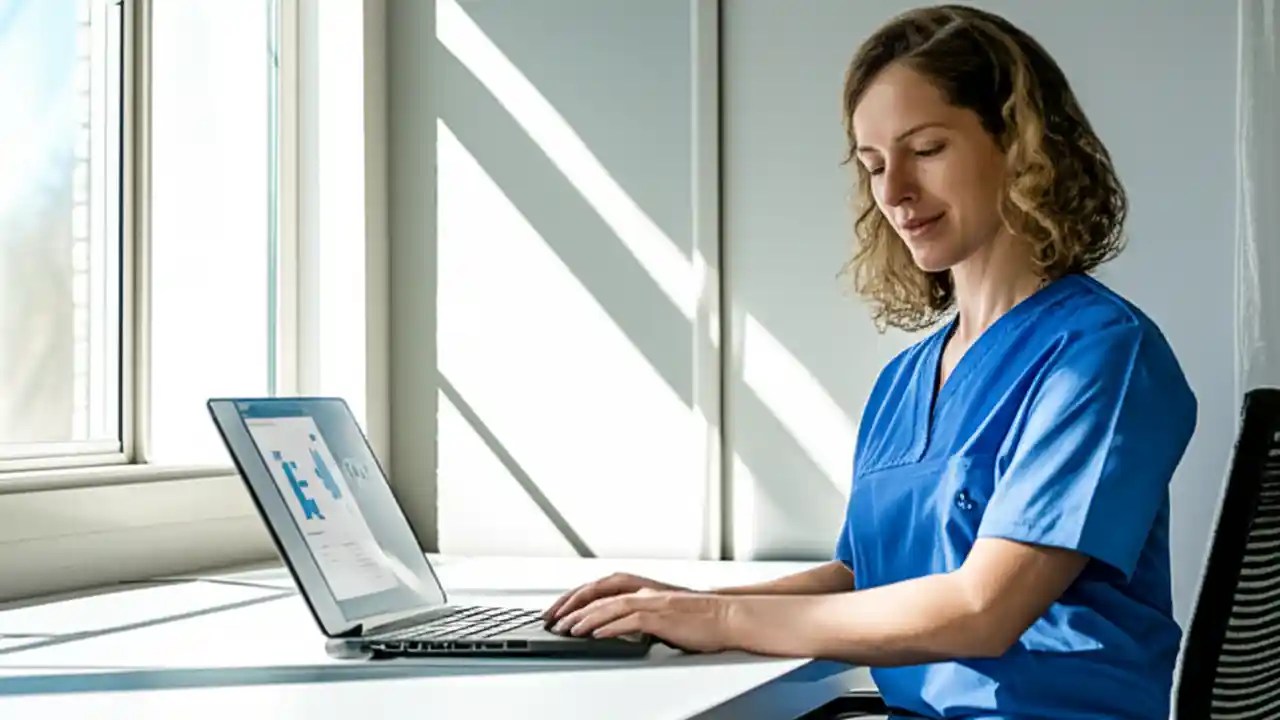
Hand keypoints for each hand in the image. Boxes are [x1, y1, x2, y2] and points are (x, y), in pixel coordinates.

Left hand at [542, 572, 688, 624]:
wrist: (726, 616)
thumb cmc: (696, 616)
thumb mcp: (660, 610)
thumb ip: (636, 613)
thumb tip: (610, 625)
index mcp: (641, 586)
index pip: (598, 587)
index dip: (574, 597)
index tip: (556, 611)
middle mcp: (643, 589)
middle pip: (598, 592)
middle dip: (571, 605)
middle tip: (552, 620)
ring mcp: (653, 601)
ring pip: (610, 605)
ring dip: (586, 618)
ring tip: (568, 629)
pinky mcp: (663, 616)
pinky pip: (630, 619)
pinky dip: (610, 626)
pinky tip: (596, 634)